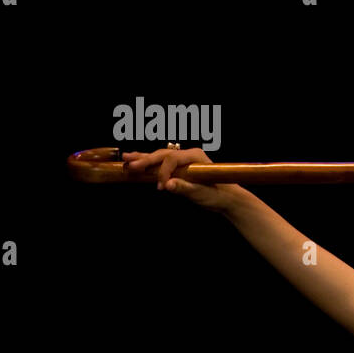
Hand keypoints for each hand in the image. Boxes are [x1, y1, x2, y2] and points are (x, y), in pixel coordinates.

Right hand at [121, 147, 239, 211]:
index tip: (160, 187)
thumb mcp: (202, 194)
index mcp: (195, 156)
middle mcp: (189, 154)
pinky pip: (162, 162)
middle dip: (145, 160)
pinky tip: (136, 160)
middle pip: (162, 155)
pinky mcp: (181, 167)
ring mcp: (184, 159)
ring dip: (143, 158)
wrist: (228, 198)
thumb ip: (185, 188)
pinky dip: (149, 163)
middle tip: (128, 165)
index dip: (163, 172)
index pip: (172, 159)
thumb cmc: (218, 195)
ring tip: (126, 158)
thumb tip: (168, 185)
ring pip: (160, 156)